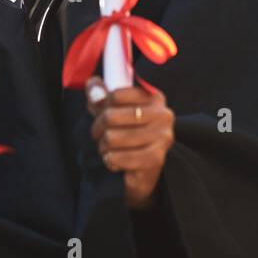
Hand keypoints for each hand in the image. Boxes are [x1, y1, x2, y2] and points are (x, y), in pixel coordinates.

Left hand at [85, 76, 174, 209]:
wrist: (142, 170)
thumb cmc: (126, 134)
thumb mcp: (111, 110)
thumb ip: (99, 94)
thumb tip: (94, 87)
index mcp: (154, 97)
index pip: (116, 95)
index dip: (101, 106)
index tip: (101, 114)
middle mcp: (163, 114)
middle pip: (111, 116)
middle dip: (98, 129)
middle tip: (100, 136)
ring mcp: (162, 136)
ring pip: (112, 137)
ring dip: (103, 147)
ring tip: (108, 149)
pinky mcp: (156, 158)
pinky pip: (119, 157)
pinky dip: (111, 160)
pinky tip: (115, 160)